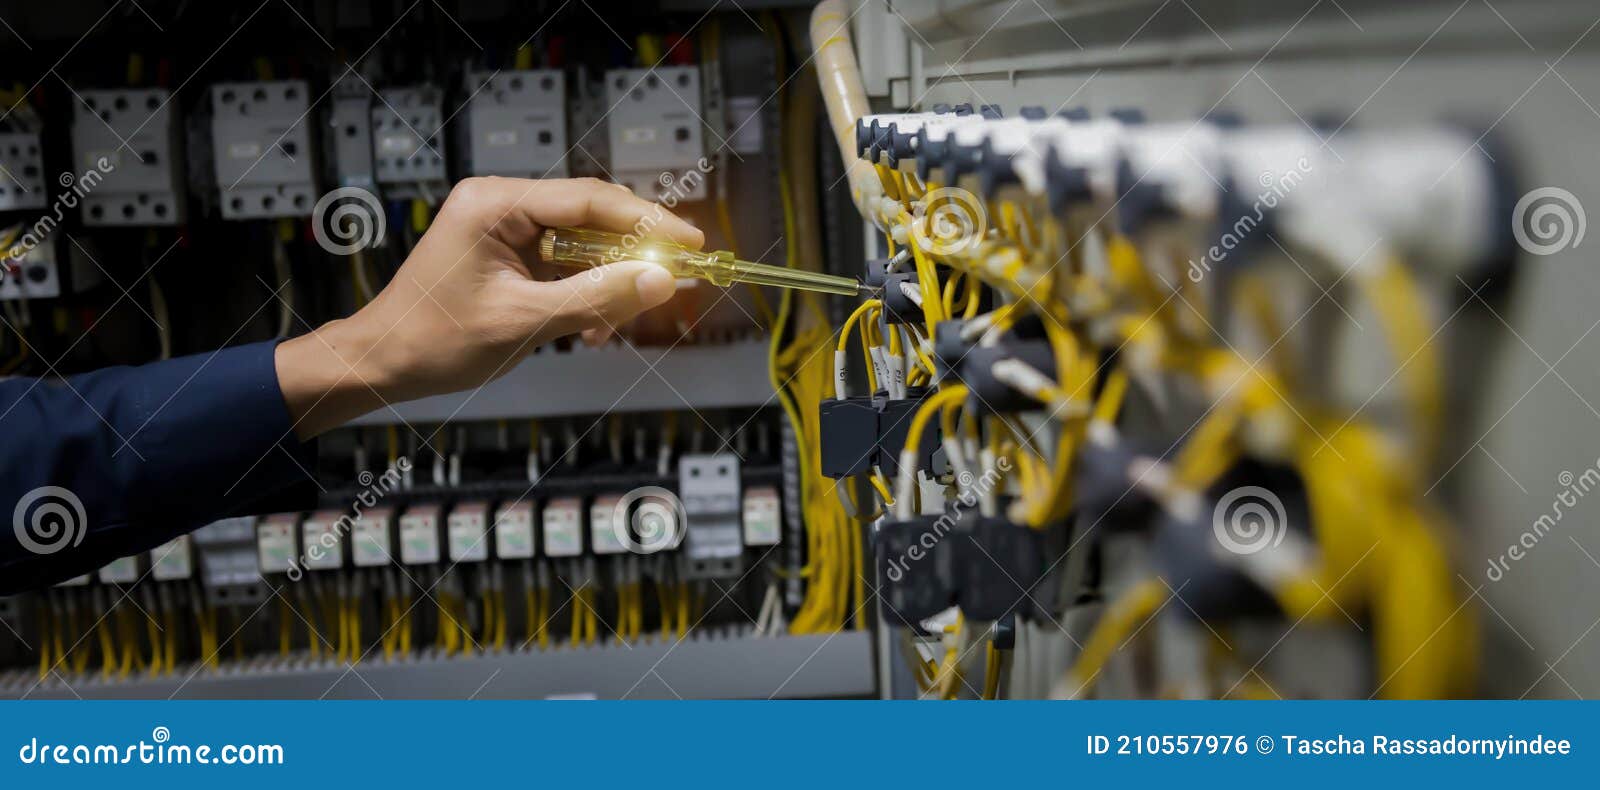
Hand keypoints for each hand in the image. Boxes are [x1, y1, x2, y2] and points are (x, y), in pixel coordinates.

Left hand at [275, 176, 702, 437]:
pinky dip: (585, 294)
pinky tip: (590, 327)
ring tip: (611, 325)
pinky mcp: (509, 253)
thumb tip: (660, 280)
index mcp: (496, 204)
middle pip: (591, 217)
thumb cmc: (437, 341)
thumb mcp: (525, 322)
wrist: (384, 363)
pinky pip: (564, 265)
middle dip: (631, 255)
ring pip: (583, 245)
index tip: (691, 243)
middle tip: (673, 281)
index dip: (647, 220)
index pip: (590, 200)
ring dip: (607, 283)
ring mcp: (504, 228)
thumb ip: (596, 297)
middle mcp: (500, 203)